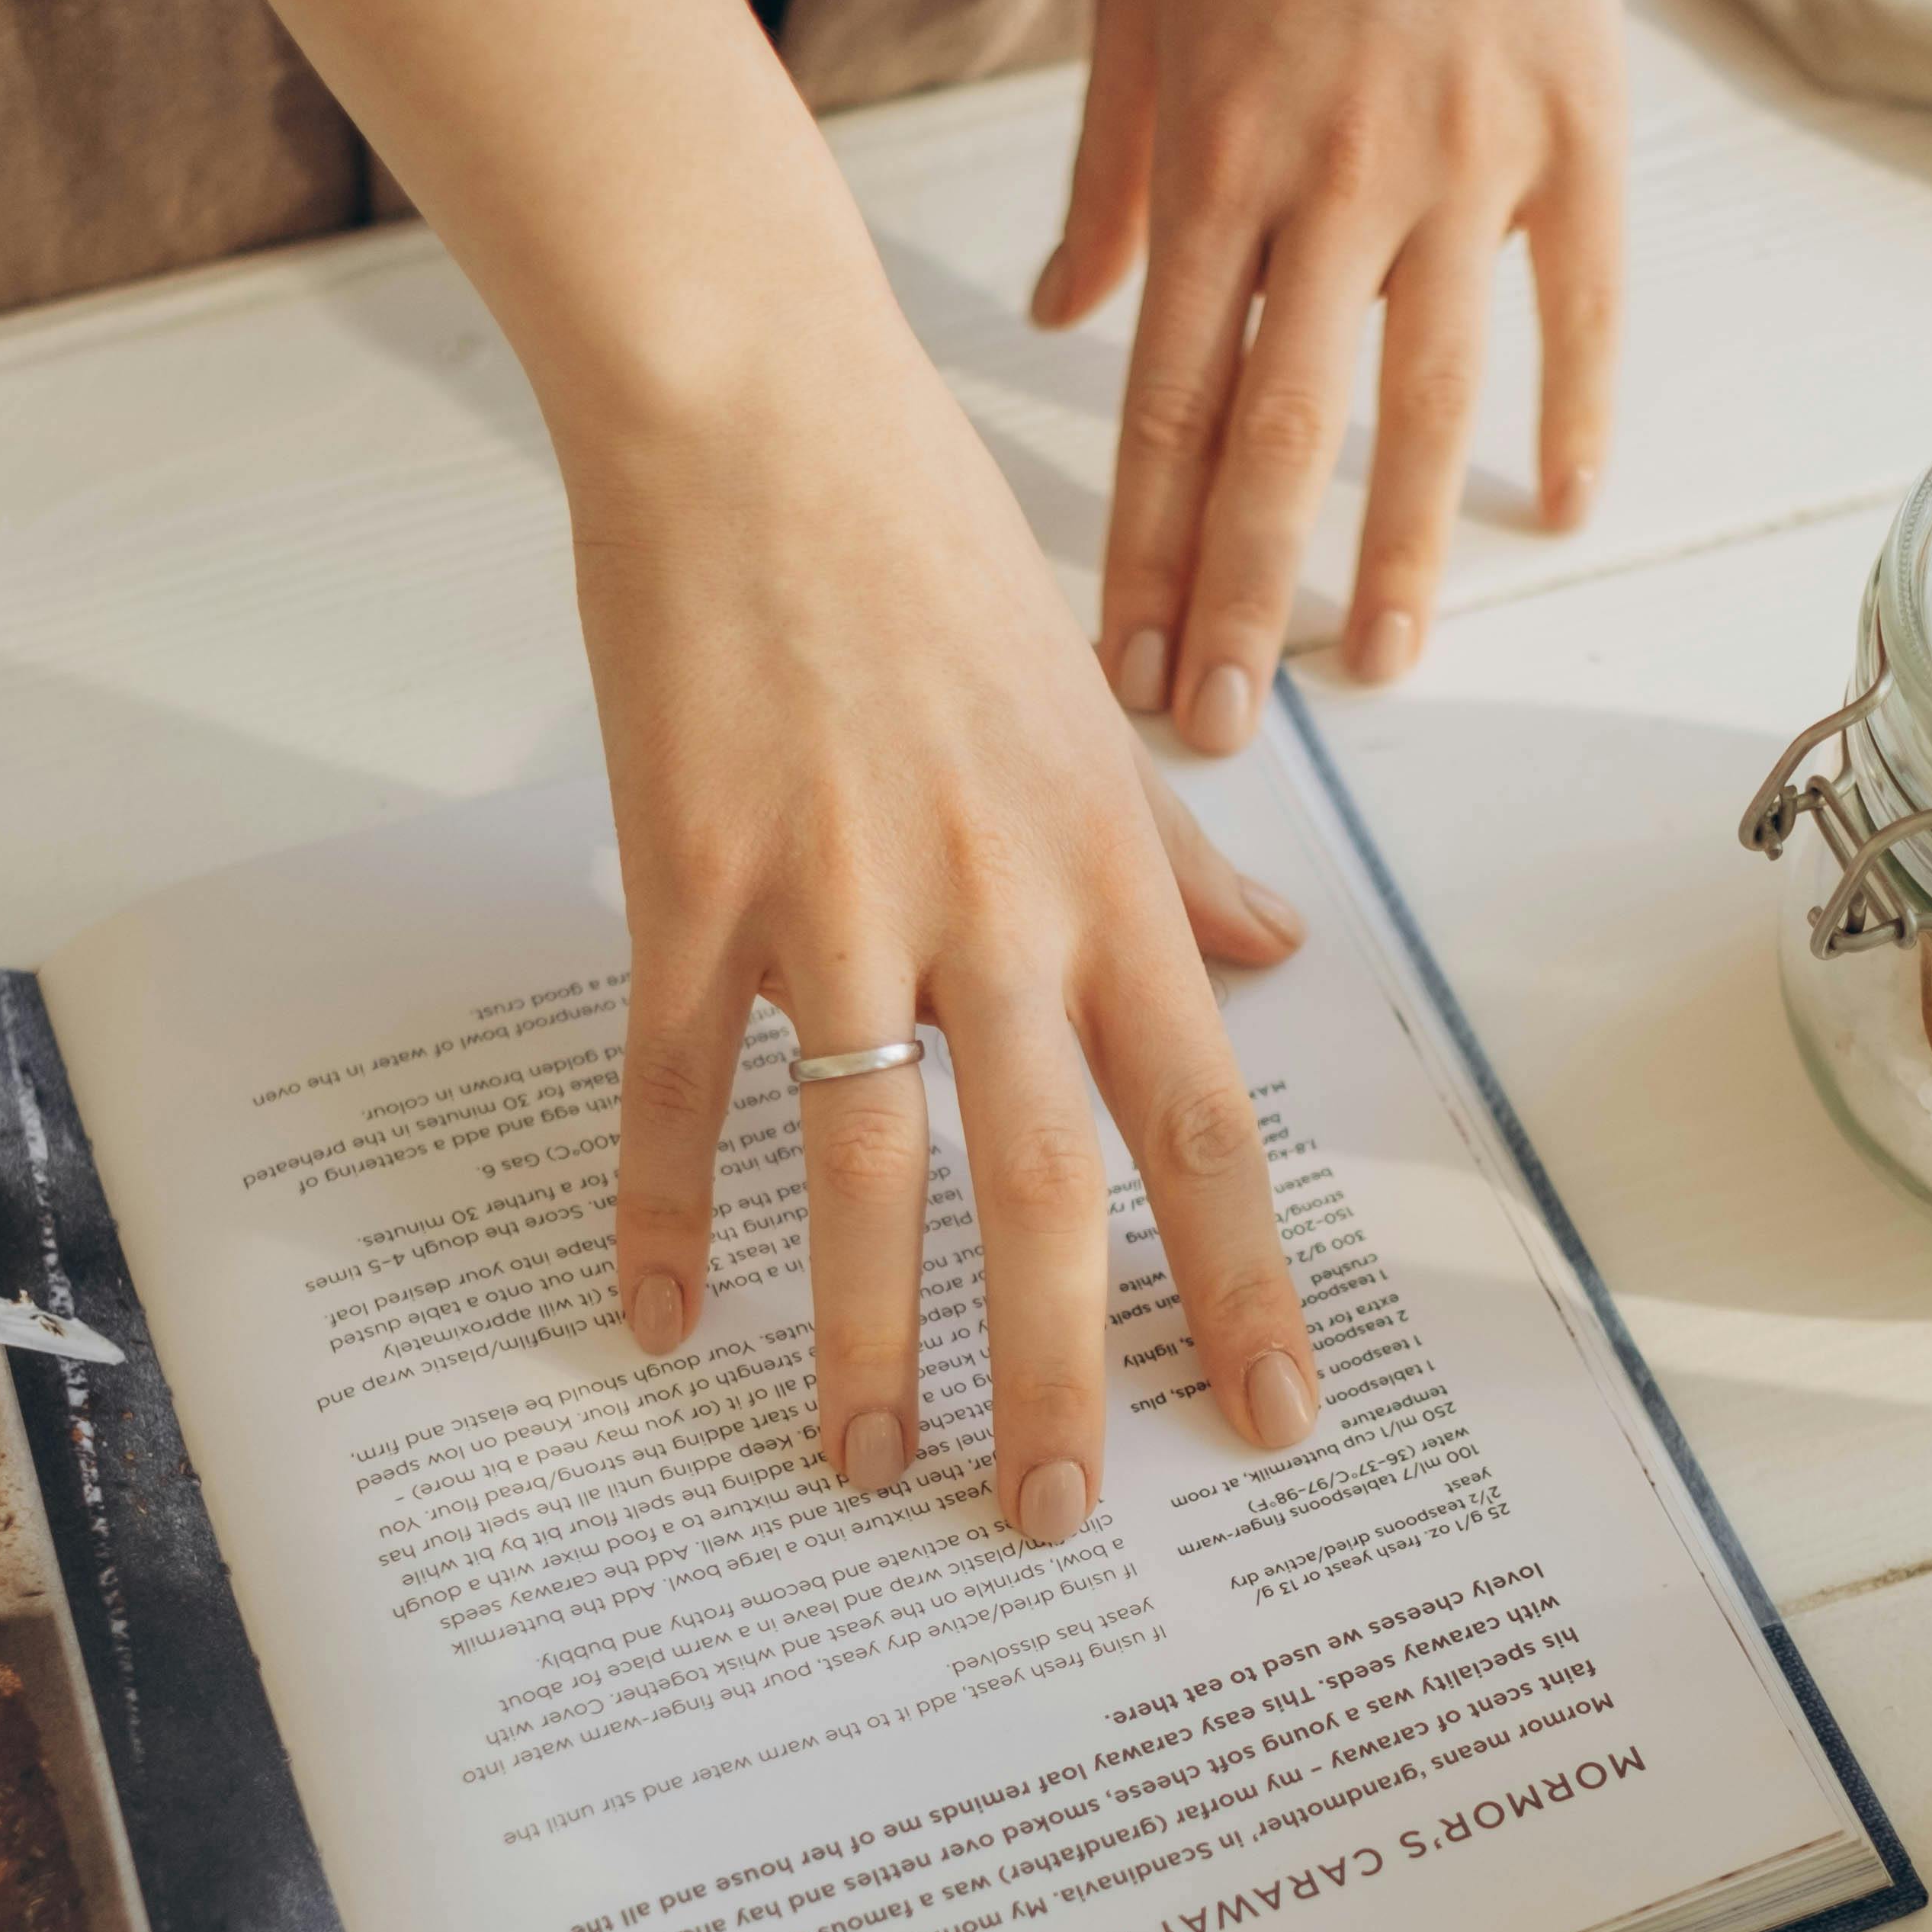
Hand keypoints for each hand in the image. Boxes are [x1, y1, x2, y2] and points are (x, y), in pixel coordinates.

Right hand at [564, 267, 1322, 1533]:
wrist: (760, 414)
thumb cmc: (931, 546)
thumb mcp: (1090, 706)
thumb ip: (1176, 851)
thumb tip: (1272, 945)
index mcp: (1104, 875)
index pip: (1203, 1119)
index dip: (1243, 1281)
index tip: (1271, 1418)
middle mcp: (991, 909)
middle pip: (1045, 1184)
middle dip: (1057, 1369)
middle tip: (1052, 1517)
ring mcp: (837, 903)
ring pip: (867, 1167)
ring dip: (868, 1335)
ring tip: (865, 1463)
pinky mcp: (694, 883)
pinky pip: (683, 1083)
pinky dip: (665, 1210)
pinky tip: (659, 1318)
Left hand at [1031, 0, 1626, 748]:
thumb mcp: (1141, 6)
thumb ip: (1111, 181)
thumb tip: (1066, 319)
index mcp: (1217, 161)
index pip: (1166, 407)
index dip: (1145, 553)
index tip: (1128, 667)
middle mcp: (1335, 182)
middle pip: (1279, 439)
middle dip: (1244, 601)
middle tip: (1228, 728)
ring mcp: (1465, 163)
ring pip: (1423, 400)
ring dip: (1397, 550)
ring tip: (1379, 667)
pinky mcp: (1574, 130)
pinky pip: (1578, 306)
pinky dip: (1571, 412)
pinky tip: (1555, 513)